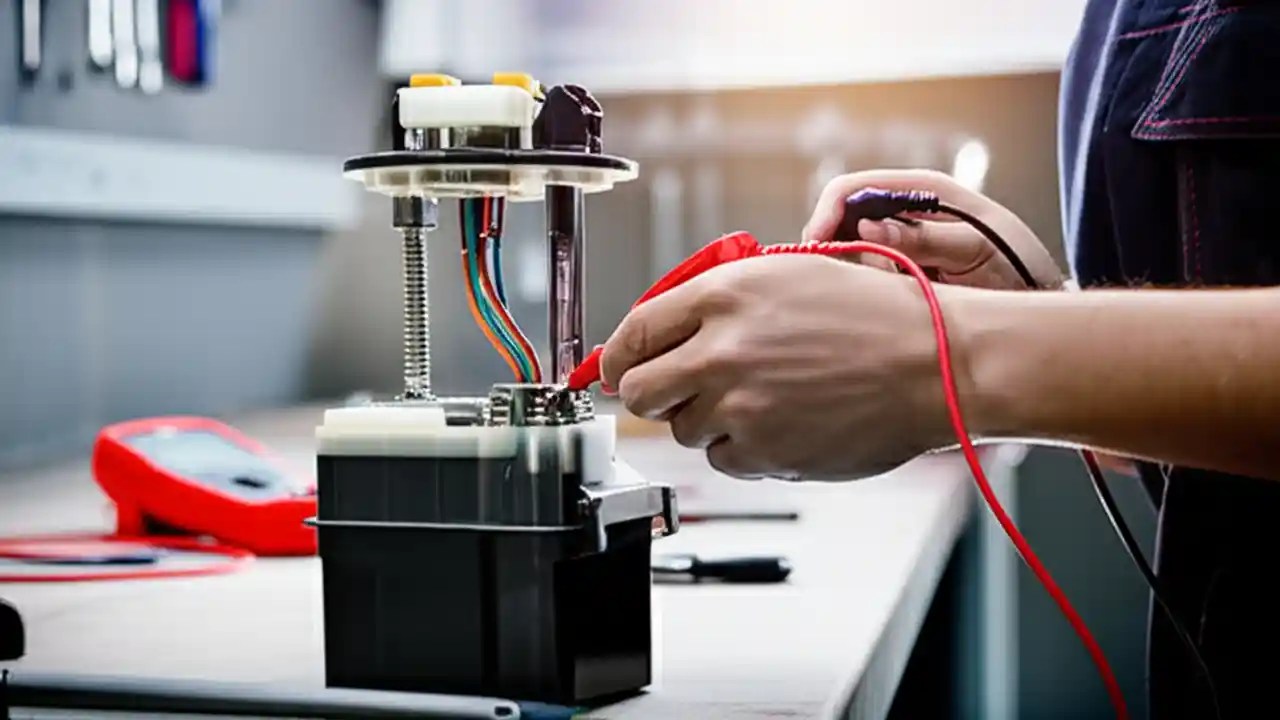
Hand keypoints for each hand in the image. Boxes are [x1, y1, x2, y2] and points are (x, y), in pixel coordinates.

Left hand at [600, 252, 975, 480]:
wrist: (935, 362)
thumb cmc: (875, 314)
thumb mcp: (788, 273)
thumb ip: (718, 300)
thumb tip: (663, 331)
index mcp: (724, 294)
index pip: (634, 330)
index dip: (616, 356)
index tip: (617, 368)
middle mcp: (722, 349)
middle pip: (640, 389)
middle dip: (651, 392)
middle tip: (676, 390)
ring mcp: (740, 405)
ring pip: (684, 428)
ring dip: (708, 418)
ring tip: (762, 396)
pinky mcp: (764, 451)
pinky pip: (723, 458)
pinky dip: (743, 446)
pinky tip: (782, 420)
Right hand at [803, 169, 1064, 289]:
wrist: (1041, 295)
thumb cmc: (1017, 267)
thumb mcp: (973, 252)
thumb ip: (923, 238)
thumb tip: (866, 228)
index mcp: (924, 189)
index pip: (852, 188)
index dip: (826, 215)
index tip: (816, 250)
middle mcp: (907, 207)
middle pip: (843, 219)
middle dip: (838, 250)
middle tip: (855, 284)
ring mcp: (904, 236)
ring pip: (851, 250)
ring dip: (856, 273)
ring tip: (890, 293)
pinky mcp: (903, 264)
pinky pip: (868, 272)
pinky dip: (869, 288)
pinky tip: (894, 299)